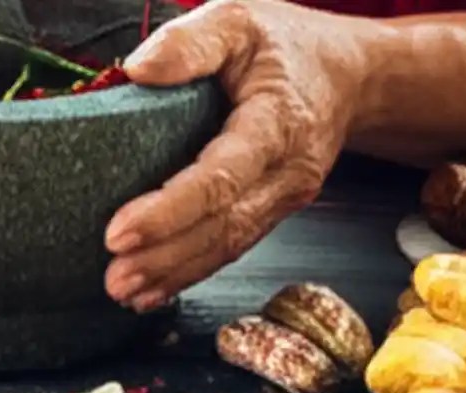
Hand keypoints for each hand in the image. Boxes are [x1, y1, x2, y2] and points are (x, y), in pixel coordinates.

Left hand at [103, 0, 376, 310]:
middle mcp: (287, 170)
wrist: (352, 75)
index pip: (221, 177)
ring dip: (173, 274)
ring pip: (228, 245)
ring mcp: (284, 197)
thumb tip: (138, 69)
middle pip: (223, 225)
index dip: (170, 210)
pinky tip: (152, 291)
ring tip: (124, 291)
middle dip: (164, 256)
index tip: (118, 231)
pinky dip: (190, 273)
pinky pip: (231, 248)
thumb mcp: (240, 18)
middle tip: (113, 276)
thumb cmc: (287, 45)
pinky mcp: (273, 211)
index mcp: (277, 122)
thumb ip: (191, 42)